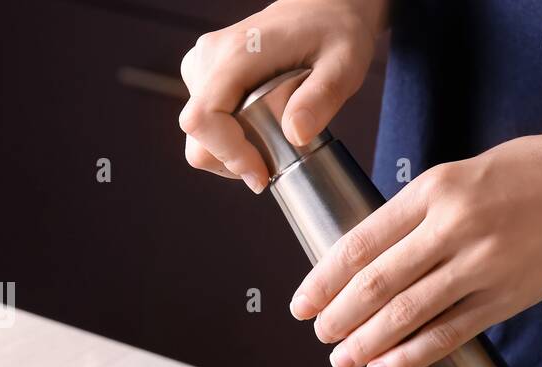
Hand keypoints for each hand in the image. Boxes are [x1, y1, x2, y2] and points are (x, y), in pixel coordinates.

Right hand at [178, 0, 384, 191]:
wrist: (326, 6)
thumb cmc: (336, 31)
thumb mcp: (344, 64)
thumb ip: (322, 97)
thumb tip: (296, 134)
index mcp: (237, 53)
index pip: (203, 117)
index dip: (227, 154)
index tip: (261, 175)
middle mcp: (210, 57)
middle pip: (197, 132)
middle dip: (231, 161)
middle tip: (270, 169)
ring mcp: (204, 64)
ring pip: (199, 132)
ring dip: (230, 153)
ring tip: (268, 148)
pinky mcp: (208, 74)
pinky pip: (206, 121)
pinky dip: (228, 140)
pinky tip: (258, 135)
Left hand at [290, 132, 541, 366]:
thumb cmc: (535, 172)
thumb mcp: (466, 171)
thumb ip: (422, 210)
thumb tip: (375, 255)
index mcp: (437, 188)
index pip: (363, 241)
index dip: (325, 278)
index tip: (302, 301)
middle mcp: (454, 227)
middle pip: (378, 283)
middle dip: (338, 315)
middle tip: (317, 334)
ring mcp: (482, 266)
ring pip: (409, 313)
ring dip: (367, 342)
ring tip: (341, 359)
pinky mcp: (506, 297)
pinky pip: (449, 333)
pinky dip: (412, 355)